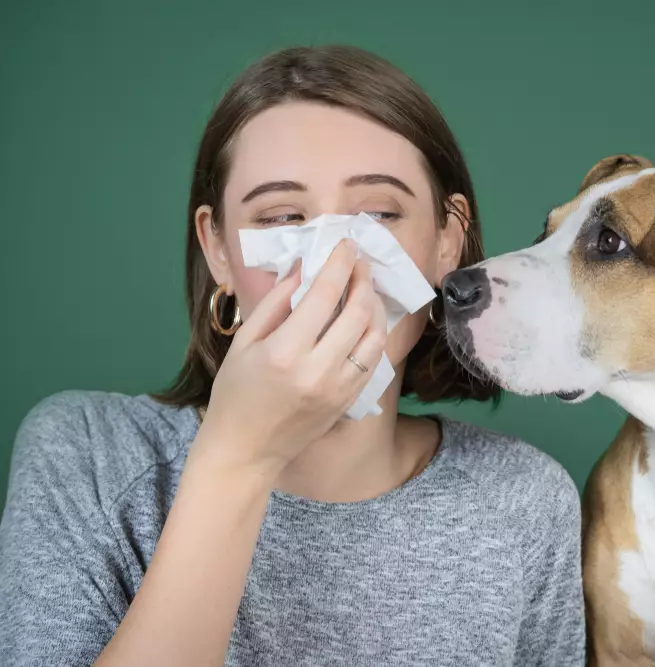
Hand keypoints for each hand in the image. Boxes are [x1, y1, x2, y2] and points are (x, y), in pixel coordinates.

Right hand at [192, 239, 386, 477]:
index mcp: (285, 351)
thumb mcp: (244, 341)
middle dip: (363, 279)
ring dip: (375, 306)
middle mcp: (317, 370)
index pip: (324, 295)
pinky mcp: (349, 401)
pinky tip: (366, 319)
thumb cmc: (235, 393)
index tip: (346, 244)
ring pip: (374, 336)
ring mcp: (338, 388)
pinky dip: (375, 334)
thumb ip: (276, 301)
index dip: (339, 264)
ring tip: (366, 288)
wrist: (246, 450)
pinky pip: (373, 360)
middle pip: (357, 312)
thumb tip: (304, 267)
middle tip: (360, 262)